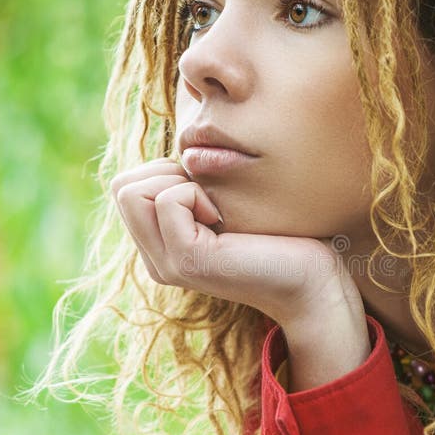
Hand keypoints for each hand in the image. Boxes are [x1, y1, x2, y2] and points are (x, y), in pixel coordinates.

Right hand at [110, 157, 363, 327]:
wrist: (312, 281)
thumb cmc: (281, 237)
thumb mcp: (226, 205)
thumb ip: (194, 190)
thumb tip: (184, 153)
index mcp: (161, 247)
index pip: (125, 187)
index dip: (164, 172)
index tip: (206, 191)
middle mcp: (156, 260)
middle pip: (121, 187)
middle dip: (165, 173)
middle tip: (209, 197)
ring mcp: (167, 264)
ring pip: (130, 191)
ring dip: (178, 182)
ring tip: (214, 208)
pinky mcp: (186, 260)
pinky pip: (167, 200)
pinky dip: (196, 193)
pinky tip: (223, 218)